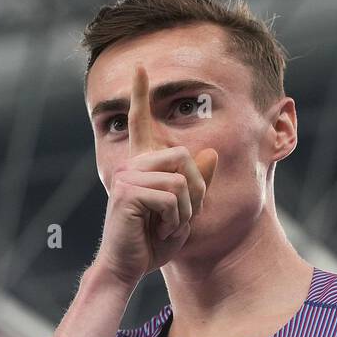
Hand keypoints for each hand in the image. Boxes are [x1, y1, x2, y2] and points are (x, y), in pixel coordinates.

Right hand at [95, 63, 217, 285]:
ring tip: (170, 228)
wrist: (127, 268)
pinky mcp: (128, 194)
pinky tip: (161, 233)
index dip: (139, 94)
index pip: (139, 122)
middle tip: (183, 218)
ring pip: (181, 181)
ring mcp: (127, 177)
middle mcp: (131, 165)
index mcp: (141, 165)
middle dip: (196, 191)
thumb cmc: (152, 243)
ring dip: (185, 212)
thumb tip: (210, 153)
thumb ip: (197, 184)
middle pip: (183, 157)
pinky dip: (175, 220)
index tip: (140, 67)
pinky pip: (170, 197)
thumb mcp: (183, 213)